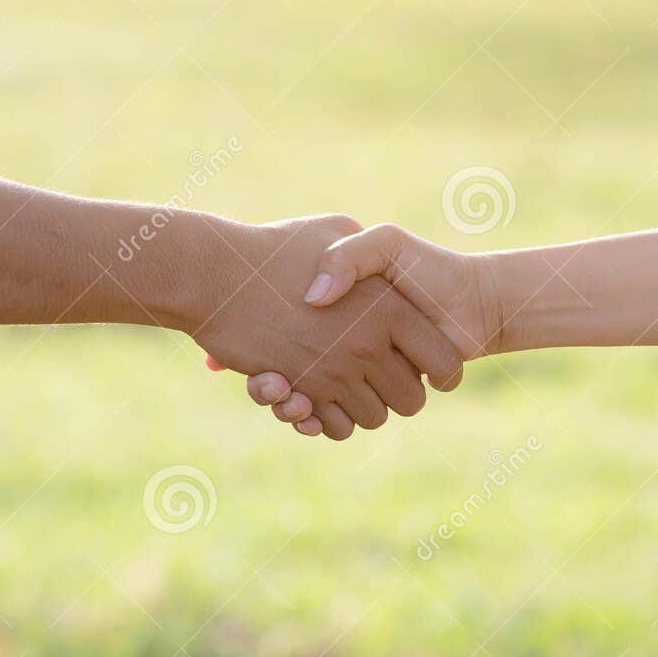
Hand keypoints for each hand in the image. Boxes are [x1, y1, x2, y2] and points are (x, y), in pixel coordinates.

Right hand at [192, 215, 463, 439]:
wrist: (213, 274)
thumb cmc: (272, 246)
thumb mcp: (334, 229)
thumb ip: (365, 252)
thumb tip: (381, 278)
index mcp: (389, 308)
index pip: (444, 363)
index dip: (441, 372)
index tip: (425, 369)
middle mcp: (367, 345)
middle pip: (410, 400)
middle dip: (398, 396)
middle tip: (379, 378)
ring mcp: (333, 372)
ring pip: (372, 418)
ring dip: (359, 409)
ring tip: (342, 383)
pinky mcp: (300, 392)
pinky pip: (333, 427)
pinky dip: (327, 422)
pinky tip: (314, 398)